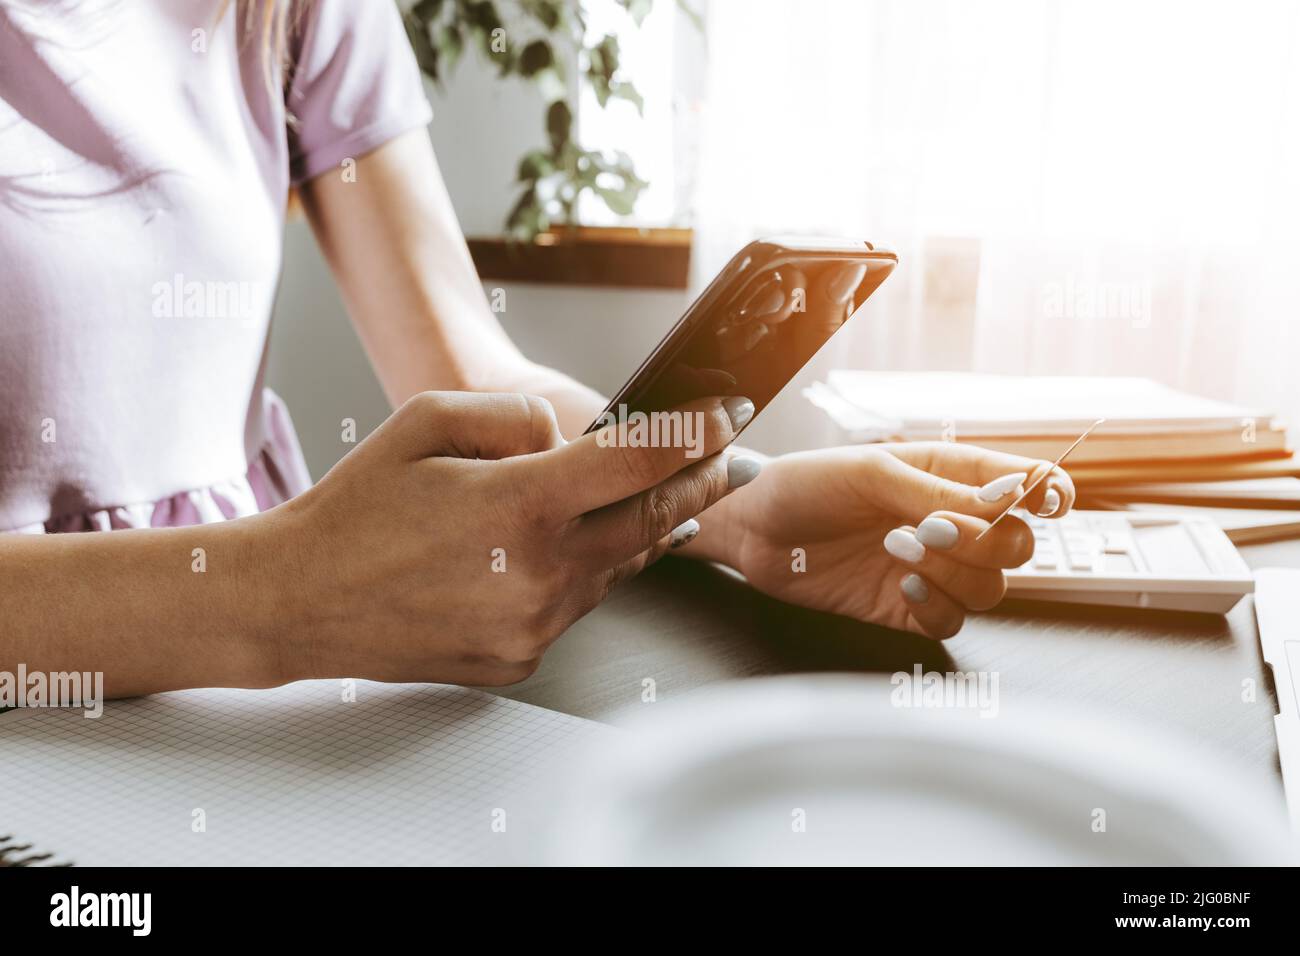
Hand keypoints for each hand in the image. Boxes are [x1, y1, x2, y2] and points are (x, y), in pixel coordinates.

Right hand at [265, 391, 760, 684]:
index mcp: (519, 507)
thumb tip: (573, 441)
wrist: (299, 599)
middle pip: (654, 524)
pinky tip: (572, 551)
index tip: (727, 414)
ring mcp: (533, 628)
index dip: (696, 433)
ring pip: (618, 569)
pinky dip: (584, 574)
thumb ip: (517, 419)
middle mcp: (538, 576)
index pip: (640, 463)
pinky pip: (575, 607)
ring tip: (661, 500)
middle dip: (700, 485)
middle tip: (726, 459)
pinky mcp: (520, 660)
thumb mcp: (427, 420)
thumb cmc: (355, 508)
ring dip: (641, 531)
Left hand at [721, 442, 1075, 638]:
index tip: (1042, 504)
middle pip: (1019, 546)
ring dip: (953, 572)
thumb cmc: (805, 484)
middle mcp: (951, 524)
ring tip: (897, 548)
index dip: (1049, 494)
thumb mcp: (871, 475)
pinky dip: (937, 607)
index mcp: (951, 476)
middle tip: (930, 527)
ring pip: (991, 588)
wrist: (751, 528)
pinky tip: (903, 585)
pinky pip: (953, 621)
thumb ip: (941, 491)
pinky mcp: (907, 607)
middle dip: (987, 541)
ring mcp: (932, 569)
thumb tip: (1009, 498)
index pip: (1028, 484)